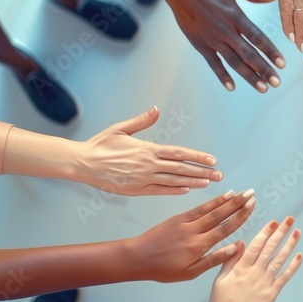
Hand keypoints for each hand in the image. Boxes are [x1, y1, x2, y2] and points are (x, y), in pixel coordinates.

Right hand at [75, 107, 222, 195]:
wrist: (82, 163)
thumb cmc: (101, 144)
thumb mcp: (121, 128)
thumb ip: (141, 121)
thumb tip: (156, 109)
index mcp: (147, 149)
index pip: (179, 153)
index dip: (197, 157)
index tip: (212, 160)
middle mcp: (148, 165)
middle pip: (181, 169)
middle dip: (203, 172)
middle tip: (220, 175)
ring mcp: (143, 179)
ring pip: (174, 181)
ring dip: (193, 182)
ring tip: (209, 183)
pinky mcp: (136, 190)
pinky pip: (160, 191)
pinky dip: (174, 191)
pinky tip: (187, 190)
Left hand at [129, 189, 255, 281]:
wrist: (137, 257)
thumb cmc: (163, 270)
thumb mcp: (189, 273)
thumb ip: (213, 260)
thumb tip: (234, 248)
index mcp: (198, 246)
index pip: (225, 229)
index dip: (240, 216)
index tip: (252, 206)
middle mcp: (194, 231)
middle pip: (220, 215)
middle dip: (238, 204)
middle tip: (252, 194)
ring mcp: (185, 222)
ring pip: (211, 209)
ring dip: (228, 200)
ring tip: (242, 192)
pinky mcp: (178, 218)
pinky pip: (199, 208)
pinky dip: (212, 202)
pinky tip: (222, 196)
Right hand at [160, 0, 284, 92]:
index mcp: (235, 15)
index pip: (257, 37)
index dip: (270, 51)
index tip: (282, 64)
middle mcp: (225, 31)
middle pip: (248, 54)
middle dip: (264, 70)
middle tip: (277, 82)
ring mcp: (212, 39)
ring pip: (234, 62)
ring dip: (249, 76)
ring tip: (263, 88)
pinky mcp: (200, 44)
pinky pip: (213, 63)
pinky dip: (222, 76)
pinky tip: (231, 86)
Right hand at [207, 217, 302, 301]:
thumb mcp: (220, 280)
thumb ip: (230, 261)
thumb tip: (240, 243)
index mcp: (240, 268)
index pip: (256, 245)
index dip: (266, 232)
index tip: (274, 222)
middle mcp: (254, 273)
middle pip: (269, 248)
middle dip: (281, 232)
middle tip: (290, 219)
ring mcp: (264, 283)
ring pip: (279, 260)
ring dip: (289, 245)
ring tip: (297, 232)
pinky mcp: (271, 295)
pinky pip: (284, 278)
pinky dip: (293, 267)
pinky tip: (300, 256)